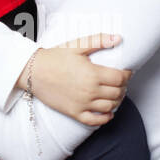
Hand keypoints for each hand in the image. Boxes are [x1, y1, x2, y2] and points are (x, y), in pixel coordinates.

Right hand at [17, 36, 131, 126]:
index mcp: (93, 74)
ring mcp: (82, 104)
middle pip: (117, 93)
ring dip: (117, 101)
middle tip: (121, 82)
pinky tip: (108, 113)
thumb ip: (99, 41)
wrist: (32, 71)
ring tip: (115, 94)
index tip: (126, 71)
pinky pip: (94, 121)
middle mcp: (90, 91)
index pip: (120, 78)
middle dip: (123, 87)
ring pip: (109, 107)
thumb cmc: (54, 57)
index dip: (127, 74)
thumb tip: (118, 38)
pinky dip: (105, 118)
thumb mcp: (77, 45)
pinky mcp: (74, 112)